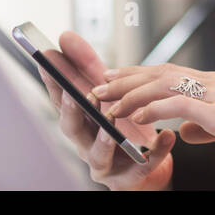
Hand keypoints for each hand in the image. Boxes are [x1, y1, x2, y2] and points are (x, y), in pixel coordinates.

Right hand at [35, 30, 176, 189]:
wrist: (142, 164)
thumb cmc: (119, 126)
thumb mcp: (106, 93)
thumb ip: (88, 67)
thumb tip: (65, 36)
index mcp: (81, 121)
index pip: (61, 100)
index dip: (53, 81)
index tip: (48, 60)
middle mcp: (86, 143)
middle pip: (72, 129)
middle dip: (72, 111)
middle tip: (76, 94)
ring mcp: (104, 162)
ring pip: (98, 154)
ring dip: (103, 137)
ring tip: (112, 122)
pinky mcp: (127, 177)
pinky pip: (141, 166)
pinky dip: (155, 152)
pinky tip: (167, 136)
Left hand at [91, 63, 214, 164]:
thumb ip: (209, 125)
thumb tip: (186, 131)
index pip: (171, 73)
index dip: (140, 74)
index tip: (116, 76)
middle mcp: (213, 82)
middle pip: (160, 73)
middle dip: (126, 78)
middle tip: (98, 83)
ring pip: (163, 85)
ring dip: (130, 93)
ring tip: (106, 101)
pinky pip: (177, 105)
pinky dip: (151, 110)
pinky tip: (133, 118)